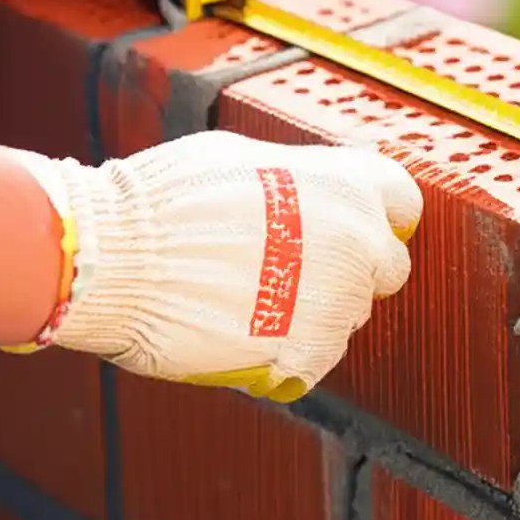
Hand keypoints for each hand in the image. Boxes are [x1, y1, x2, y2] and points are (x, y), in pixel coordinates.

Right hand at [11, 131, 421, 402]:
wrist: (116, 256)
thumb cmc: (165, 198)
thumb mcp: (245, 160)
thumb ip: (299, 181)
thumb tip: (311, 192)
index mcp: (348, 184)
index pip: (403, 203)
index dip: (379, 217)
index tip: (357, 227)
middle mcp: (359, 241)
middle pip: (386, 269)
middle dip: (352, 272)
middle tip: (298, 273)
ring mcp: (339, 300)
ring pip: (348, 317)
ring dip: (314, 314)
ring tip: (249, 301)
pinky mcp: (312, 352)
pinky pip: (315, 359)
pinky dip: (285, 354)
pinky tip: (239, 333)